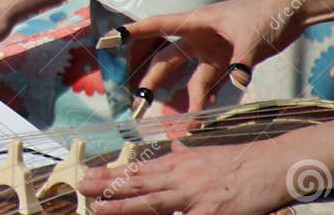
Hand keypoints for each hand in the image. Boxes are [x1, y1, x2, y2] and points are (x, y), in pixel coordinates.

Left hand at [80, 140, 291, 213]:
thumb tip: (176, 146)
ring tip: (99, 206)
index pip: (138, 169)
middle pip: (137, 182)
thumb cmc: (241, 161)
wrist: (273, 165)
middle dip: (107, 185)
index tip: (89, 174)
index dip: (112, 173)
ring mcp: (195, 196)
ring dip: (124, 206)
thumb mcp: (207, 153)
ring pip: (153, 202)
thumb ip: (187, 154)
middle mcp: (181, 176)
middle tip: (80, 185)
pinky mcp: (212, 213)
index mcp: (178, 162)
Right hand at [107, 0, 327, 110]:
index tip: (108, 39)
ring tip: (183, 122)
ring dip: (185, 97)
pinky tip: (204, 116)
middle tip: (138, 103)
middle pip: (167, 59)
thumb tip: (237, 83)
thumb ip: (243, 61)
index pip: (157, 26)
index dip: (132, 32)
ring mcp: (212, 50)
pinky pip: (212, 83)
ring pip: (189, 76)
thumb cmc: (267, 13)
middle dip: (152, 81)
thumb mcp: (253, 37)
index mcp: (196, 22)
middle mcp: (198, 36)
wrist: (291, 10)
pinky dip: (208, 98)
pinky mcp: (226, 60)